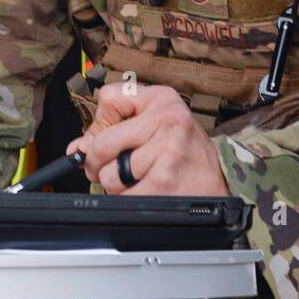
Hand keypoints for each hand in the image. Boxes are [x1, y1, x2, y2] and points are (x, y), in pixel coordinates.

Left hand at [67, 83, 228, 195]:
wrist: (220, 184)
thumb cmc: (186, 155)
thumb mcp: (158, 126)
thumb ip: (114, 129)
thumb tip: (78, 148)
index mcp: (163, 99)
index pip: (108, 98)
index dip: (102, 124)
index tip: (113, 137)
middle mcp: (166, 119)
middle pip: (101, 143)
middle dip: (99, 163)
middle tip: (115, 169)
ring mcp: (165, 150)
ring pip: (109, 174)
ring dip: (118, 185)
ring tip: (142, 179)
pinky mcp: (162, 180)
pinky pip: (122, 195)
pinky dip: (128, 200)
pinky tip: (148, 191)